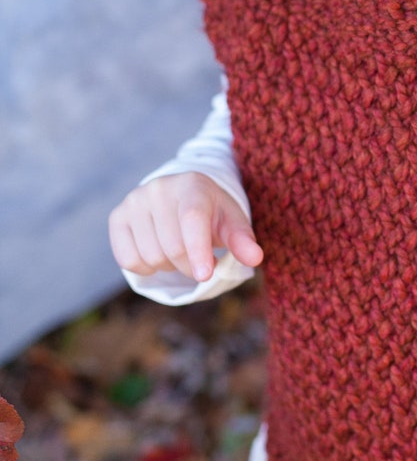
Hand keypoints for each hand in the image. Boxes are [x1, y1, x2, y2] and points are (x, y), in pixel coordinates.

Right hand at [109, 173, 262, 285]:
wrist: (181, 197)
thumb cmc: (212, 213)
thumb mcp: (232, 221)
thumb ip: (242, 239)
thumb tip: (255, 258)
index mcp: (193, 185)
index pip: (192, 219)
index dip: (198, 250)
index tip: (205, 275)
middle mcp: (159, 188)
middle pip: (172, 247)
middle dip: (189, 265)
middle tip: (199, 261)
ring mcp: (134, 200)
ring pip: (151, 256)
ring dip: (168, 266)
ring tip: (178, 251)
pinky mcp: (117, 216)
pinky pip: (129, 260)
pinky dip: (146, 268)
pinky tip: (157, 252)